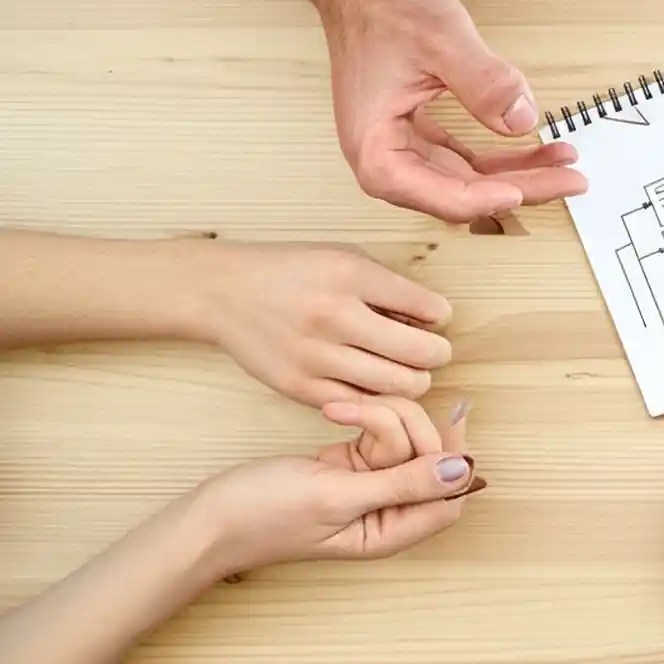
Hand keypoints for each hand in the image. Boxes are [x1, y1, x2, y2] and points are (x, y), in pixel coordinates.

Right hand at [194, 396, 483, 573]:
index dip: (456, 457)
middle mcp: (387, 510)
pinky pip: (377, 431)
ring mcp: (369, 484)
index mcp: (391, 531)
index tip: (451, 414)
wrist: (208, 516)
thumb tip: (461, 471)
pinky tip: (332, 410)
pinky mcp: (349, 463)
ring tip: (336, 409)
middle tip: (363, 411)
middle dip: (406, 427)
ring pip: (404, 438)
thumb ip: (402, 483)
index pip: (450, 496)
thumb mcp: (337, 497)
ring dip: (378, 416)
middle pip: (429, 458)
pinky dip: (362, 415)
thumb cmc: (264, 517)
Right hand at [198, 242, 451, 407]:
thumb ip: (389, 287)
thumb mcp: (344, 259)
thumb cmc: (292, 273)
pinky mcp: (299, 387)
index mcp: (350, 275)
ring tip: (405, 368)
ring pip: (398, 386)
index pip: (429, 308)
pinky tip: (373, 381)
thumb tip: (434, 320)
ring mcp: (315, 356)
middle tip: (430, 351)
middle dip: (436, 354)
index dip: (440, 317)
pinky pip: (361, 404)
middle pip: (420, 354)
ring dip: (414, 380)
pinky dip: (377, 397)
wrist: (222, 291)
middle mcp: (333, 315)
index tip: (434, 318)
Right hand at [318, 0, 586, 221]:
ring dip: (519, 174)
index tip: (528, 189)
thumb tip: (521, 119)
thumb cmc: (382, 14)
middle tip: (570, 179)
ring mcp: (402, 151)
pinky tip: (535, 151)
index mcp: (375, 150)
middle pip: (463, 194)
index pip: (441, 195)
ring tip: (563, 163)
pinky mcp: (419, 138)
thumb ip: (484, 83)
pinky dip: (502, 158)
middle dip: (522, 187)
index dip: (489, 198)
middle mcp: (384, 160)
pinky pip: (466, 160)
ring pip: (470, 180)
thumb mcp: (442, 42)